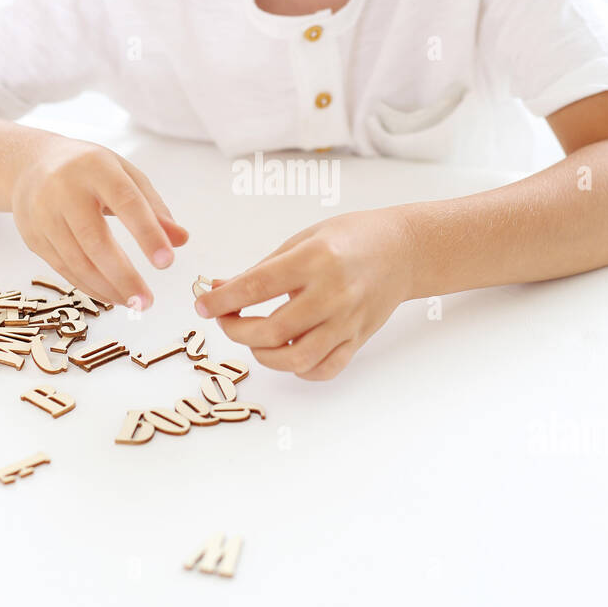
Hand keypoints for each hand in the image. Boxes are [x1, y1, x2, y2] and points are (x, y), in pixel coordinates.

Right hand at [10, 135, 188, 306]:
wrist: (31, 165)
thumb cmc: (89, 170)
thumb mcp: (125, 175)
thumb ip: (154, 207)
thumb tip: (181, 240)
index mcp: (95, 167)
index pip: (126, 202)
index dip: (147, 233)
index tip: (167, 262)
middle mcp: (64, 190)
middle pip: (95, 239)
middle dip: (124, 275)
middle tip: (147, 301)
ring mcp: (43, 214)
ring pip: (76, 260)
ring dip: (107, 288)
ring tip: (134, 303)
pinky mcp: (33, 236)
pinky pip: (63, 269)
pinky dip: (89, 287)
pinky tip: (111, 296)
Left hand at [195, 208, 413, 379]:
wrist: (404, 250)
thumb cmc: (351, 237)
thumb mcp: (303, 240)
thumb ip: (262, 268)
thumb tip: (218, 288)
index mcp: (315, 259)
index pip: (257, 286)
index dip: (222, 300)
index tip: (203, 304)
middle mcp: (332, 293)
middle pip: (272, 330)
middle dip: (236, 330)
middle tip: (226, 320)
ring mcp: (347, 321)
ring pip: (296, 358)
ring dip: (264, 355)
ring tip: (256, 340)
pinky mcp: (357, 339)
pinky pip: (324, 369)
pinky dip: (299, 369)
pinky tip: (288, 353)